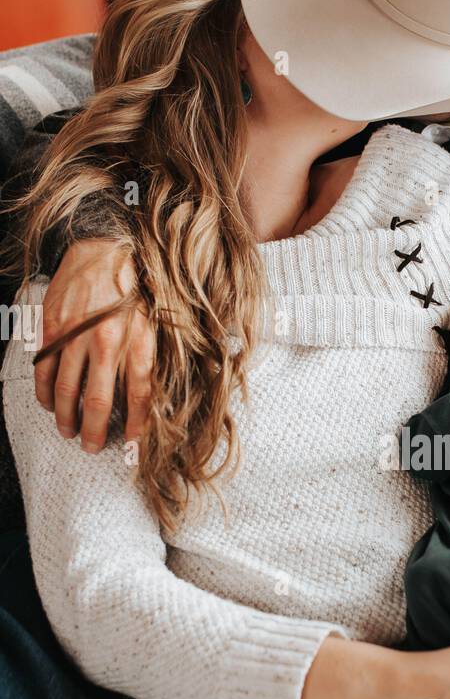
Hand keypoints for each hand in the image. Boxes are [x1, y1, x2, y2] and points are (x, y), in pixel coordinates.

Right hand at [35, 239, 153, 449]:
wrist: (101, 251)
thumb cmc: (133, 291)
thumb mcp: (155, 324)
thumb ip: (151, 360)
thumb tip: (151, 400)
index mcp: (137, 342)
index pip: (139, 396)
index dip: (136, 426)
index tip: (132, 446)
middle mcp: (106, 342)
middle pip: (98, 400)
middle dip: (94, 431)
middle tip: (91, 447)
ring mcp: (76, 336)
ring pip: (67, 390)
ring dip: (66, 418)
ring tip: (69, 432)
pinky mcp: (53, 328)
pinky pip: (45, 371)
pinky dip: (46, 393)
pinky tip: (50, 405)